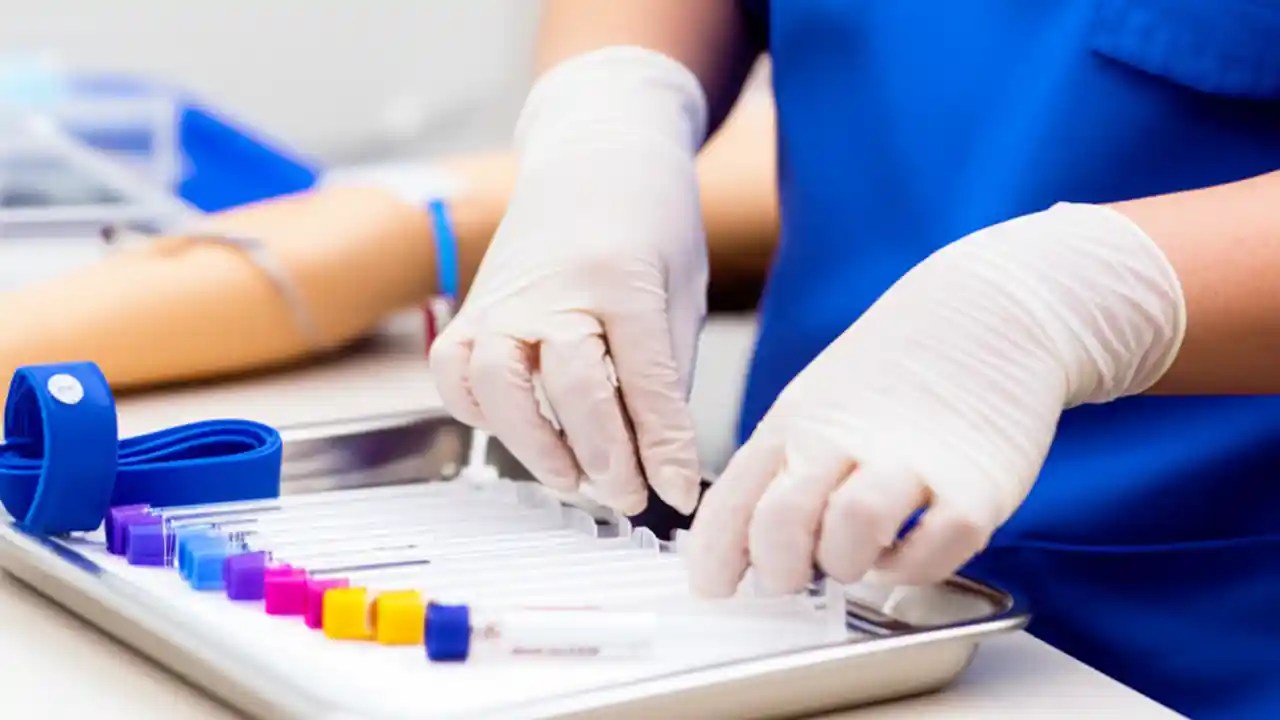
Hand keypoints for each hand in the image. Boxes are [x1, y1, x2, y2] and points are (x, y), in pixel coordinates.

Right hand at [430, 48, 708, 514]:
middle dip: (602, 455)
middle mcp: (554, 287)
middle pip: (569, 384)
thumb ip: (665, 374)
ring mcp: (503, 297)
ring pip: (496, 383)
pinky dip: (479, 412)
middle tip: (628, 495)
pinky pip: (455, 372)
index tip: (678, 494)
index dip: (663, 448)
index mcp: (624, 278)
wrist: (593, 151)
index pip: (645, 379)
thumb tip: (660, 461)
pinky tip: (518, 431)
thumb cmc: (649, 222)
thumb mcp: (680, 291)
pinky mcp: (473, 308)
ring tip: (571, 477)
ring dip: (532, 444)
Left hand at [686, 203, 1185, 594]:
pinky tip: (909, 544)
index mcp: (796, 423)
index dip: (711, 560)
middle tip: (794, 576)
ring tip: (856, 555)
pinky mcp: (976, 487)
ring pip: (851, 534)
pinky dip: (912, 566)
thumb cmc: (896, 367)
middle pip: (780, 524)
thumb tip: (744, 543)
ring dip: (845, 564)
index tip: (712, 589)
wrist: (992, 309)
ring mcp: (911, 462)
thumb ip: (781, 468)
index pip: (732, 503)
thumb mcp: (817, 402)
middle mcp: (844, 440)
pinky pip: (932, 552)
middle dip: (778, 571)